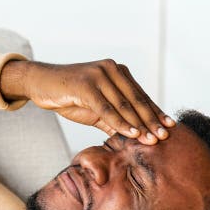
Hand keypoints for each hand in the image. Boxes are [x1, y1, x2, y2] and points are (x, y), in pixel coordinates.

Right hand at [0, 59, 174, 143]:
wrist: (40, 84)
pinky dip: (120, 122)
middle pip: (136, 99)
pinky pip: (107, 108)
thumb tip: (132, 136)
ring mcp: (98, 75)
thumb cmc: (68, 96)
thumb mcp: (95, 110)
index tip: (168, 127)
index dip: (155, 112)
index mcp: (117, 72)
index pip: (140, 95)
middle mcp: (111, 69)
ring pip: (124, 104)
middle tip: (165, 136)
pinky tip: (132, 133)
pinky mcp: (85, 84)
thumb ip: (113, 119)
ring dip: (139, 124)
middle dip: (151, 120)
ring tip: (152, 139)